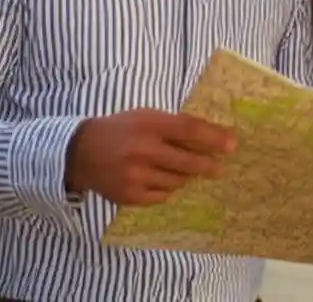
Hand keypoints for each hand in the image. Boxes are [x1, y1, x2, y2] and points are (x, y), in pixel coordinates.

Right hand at [65, 107, 234, 205]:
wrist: (80, 152)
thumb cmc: (121, 129)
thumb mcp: (145, 116)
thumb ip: (174, 125)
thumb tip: (214, 135)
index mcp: (148, 125)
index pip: (189, 130)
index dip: (214, 138)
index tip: (232, 144)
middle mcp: (142, 151)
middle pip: (188, 162)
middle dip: (208, 166)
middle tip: (219, 168)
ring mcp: (135, 176)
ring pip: (177, 181)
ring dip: (183, 176)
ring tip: (174, 168)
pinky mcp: (129, 196)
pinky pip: (162, 196)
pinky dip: (166, 189)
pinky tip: (156, 179)